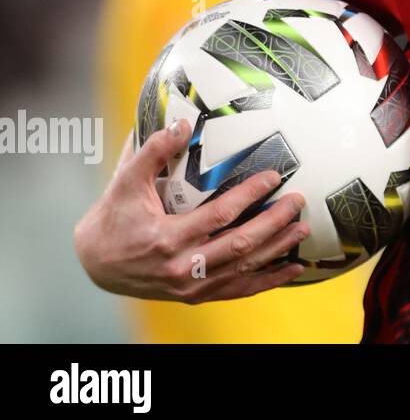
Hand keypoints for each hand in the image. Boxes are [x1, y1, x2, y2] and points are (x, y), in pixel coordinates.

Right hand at [73, 118, 308, 302]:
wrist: (96, 262)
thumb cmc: (115, 217)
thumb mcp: (126, 182)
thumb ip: (153, 152)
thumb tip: (182, 124)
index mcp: (166, 238)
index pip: (219, 215)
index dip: (250, 195)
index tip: (274, 177)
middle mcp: (182, 267)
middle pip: (240, 245)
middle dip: (274, 223)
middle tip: (298, 201)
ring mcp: (190, 286)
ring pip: (244, 269)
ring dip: (278, 249)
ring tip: (302, 228)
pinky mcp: (196, 295)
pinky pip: (238, 290)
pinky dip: (268, 281)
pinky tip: (292, 268)